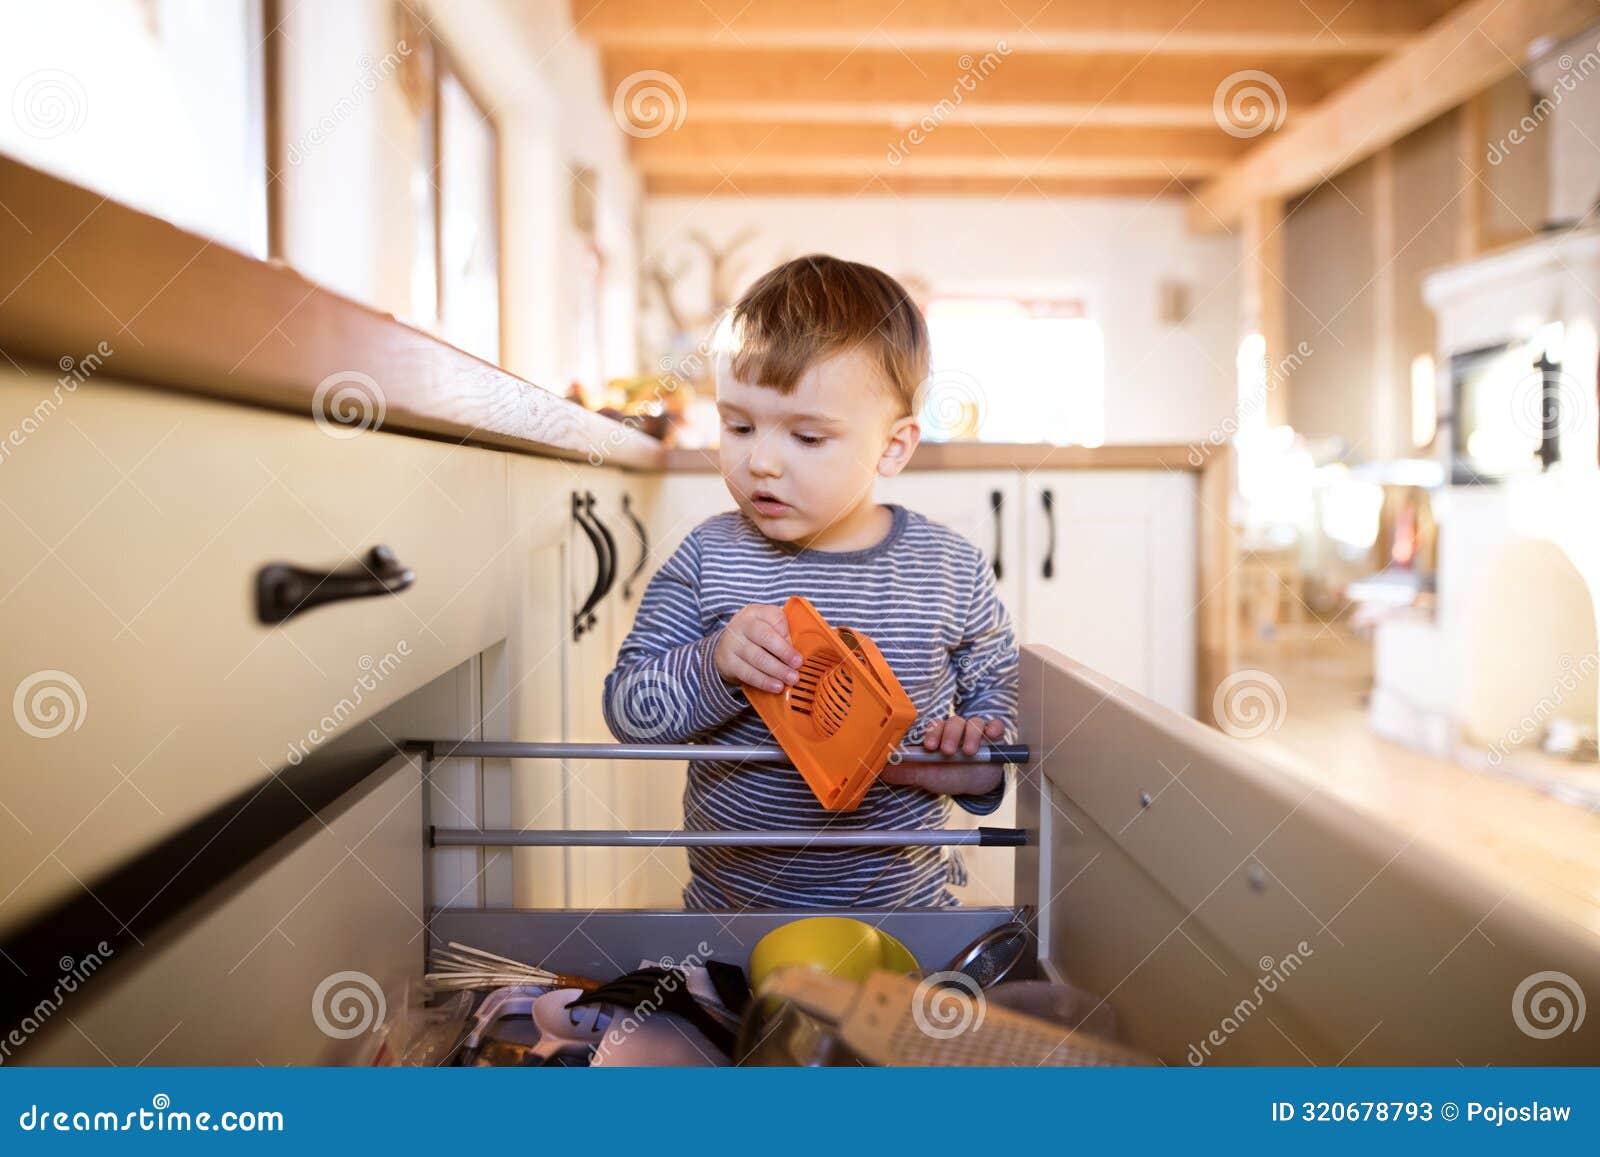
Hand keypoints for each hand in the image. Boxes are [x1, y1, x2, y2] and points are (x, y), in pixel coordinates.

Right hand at [714, 604, 801, 692]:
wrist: (727, 647)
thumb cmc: (756, 638)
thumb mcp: (768, 628)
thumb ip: (784, 636)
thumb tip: (800, 655)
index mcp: (757, 612)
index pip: (775, 618)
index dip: (788, 634)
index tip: (799, 648)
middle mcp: (742, 624)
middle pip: (765, 636)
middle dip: (785, 652)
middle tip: (798, 665)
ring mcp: (732, 642)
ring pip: (757, 657)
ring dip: (777, 670)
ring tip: (791, 679)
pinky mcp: (727, 661)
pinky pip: (747, 673)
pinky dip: (764, 681)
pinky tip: (776, 686)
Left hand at [879, 715, 1005, 794]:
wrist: (973, 784)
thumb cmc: (947, 775)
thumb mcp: (926, 776)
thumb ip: (907, 772)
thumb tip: (882, 770)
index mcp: (939, 736)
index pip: (935, 726)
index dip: (932, 733)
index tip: (929, 746)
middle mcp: (956, 730)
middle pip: (954, 722)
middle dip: (951, 735)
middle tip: (948, 751)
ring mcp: (976, 733)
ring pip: (974, 723)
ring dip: (971, 735)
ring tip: (969, 752)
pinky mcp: (993, 737)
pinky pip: (995, 725)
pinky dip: (994, 728)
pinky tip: (992, 735)